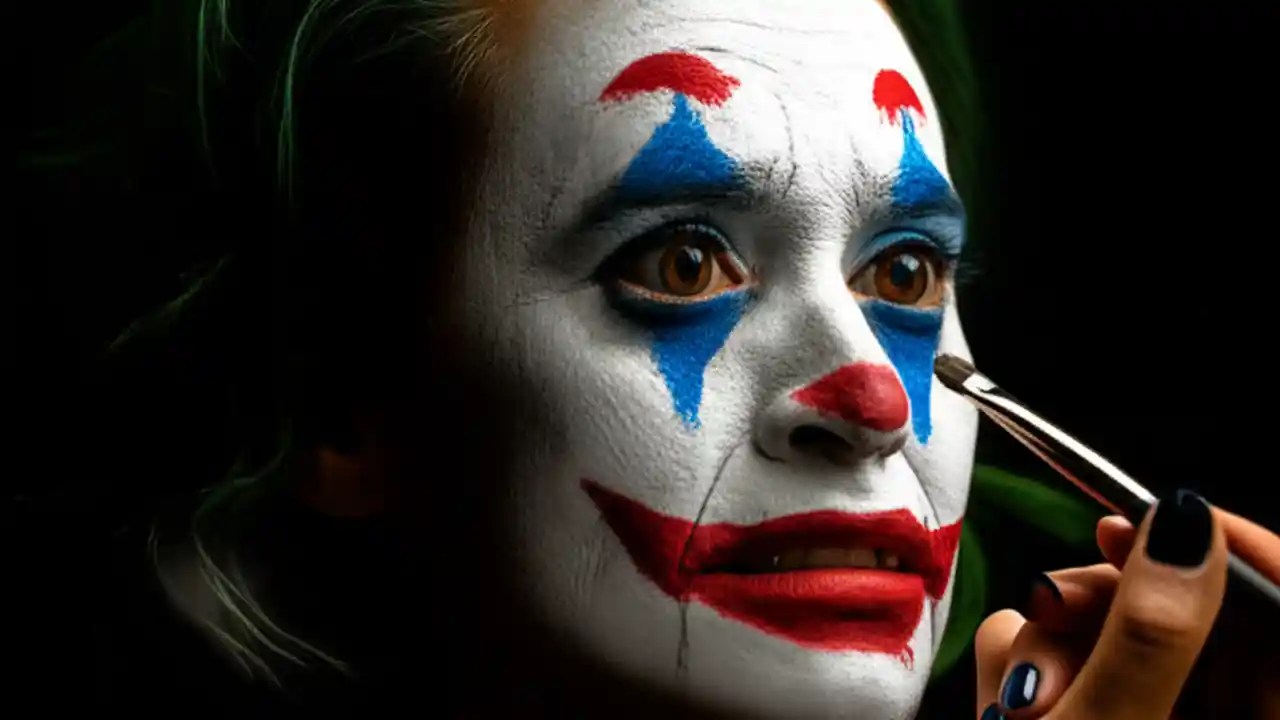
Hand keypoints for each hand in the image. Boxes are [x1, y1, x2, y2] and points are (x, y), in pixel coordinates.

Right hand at [973, 491, 1279, 718]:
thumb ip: (1149, 630)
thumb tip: (1184, 522)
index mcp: (1246, 716)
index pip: (1275, 596)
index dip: (1234, 542)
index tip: (1168, 514)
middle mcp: (1197, 707)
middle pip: (1172, 600)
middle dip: (1099, 597)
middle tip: (1052, 605)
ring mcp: (1136, 703)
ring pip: (1097, 619)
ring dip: (1041, 641)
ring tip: (1018, 701)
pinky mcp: (1073, 703)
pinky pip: (1048, 647)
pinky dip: (1014, 665)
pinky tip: (1003, 708)